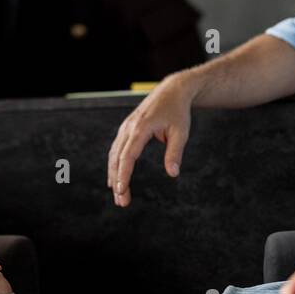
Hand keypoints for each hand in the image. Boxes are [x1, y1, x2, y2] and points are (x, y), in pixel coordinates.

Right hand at [107, 71, 196, 206]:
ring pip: (114, 154)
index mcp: (140, 129)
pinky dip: (114, 164)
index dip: (123, 175)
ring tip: (118, 195)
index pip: (127, 156)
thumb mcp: (180, 133)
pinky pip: (116, 149)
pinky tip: (115, 177)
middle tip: (121, 202)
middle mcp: (129, 128)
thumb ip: (175, 153)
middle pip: (117, 158)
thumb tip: (173, 174)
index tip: (121, 190)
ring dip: (114, 175)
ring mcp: (126, 127)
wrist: (172, 91)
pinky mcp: (127, 128)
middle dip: (117, 181)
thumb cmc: (177, 112)